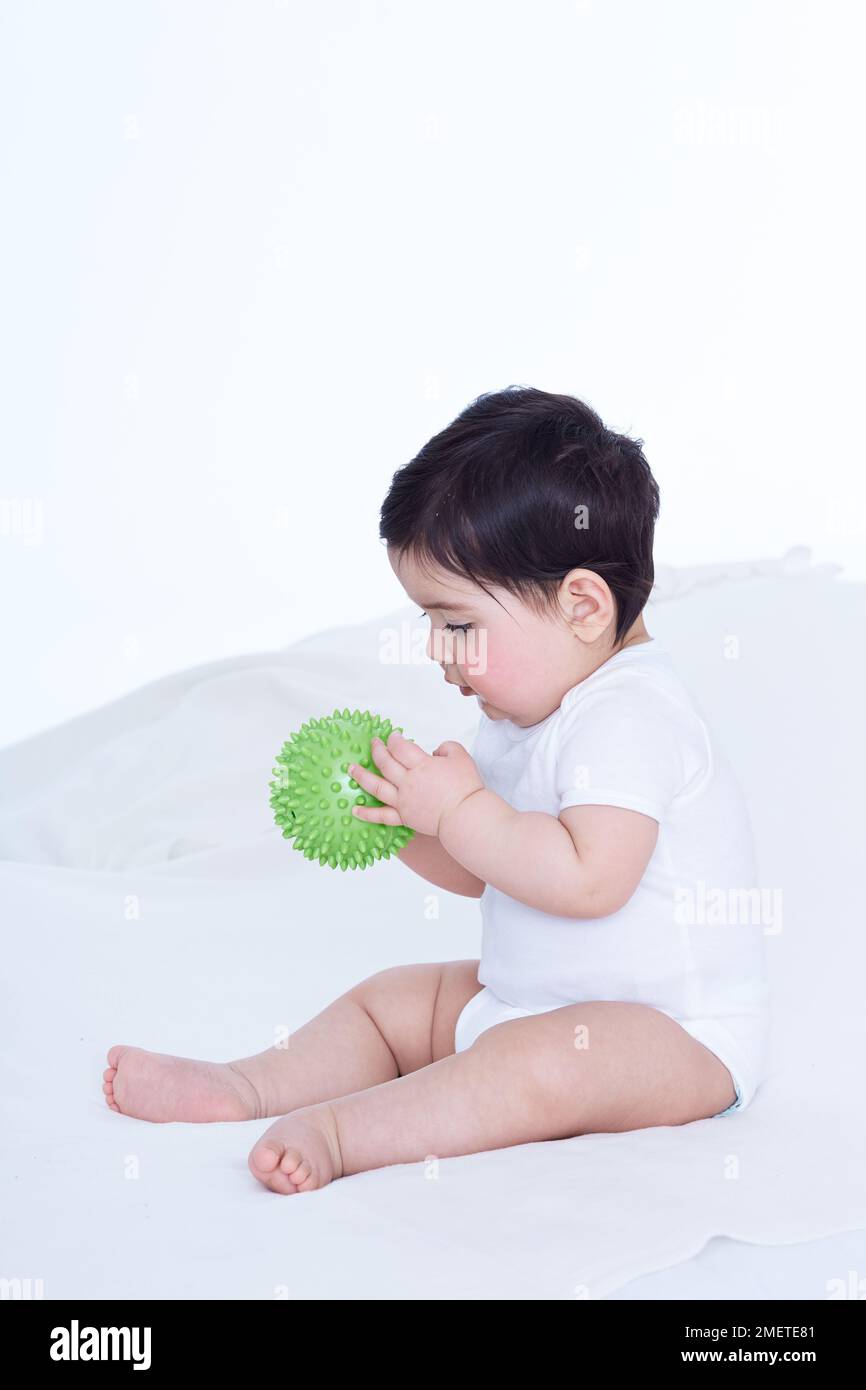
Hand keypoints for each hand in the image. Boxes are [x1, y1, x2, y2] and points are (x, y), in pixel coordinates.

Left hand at [348, 731, 484, 837]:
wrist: (465, 816)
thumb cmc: (465, 786)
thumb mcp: (460, 756)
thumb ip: (446, 747)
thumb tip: (435, 752)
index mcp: (421, 765)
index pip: (401, 747)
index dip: (395, 739)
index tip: (393, 736)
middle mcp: (407, 781)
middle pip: (385, 762)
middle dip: (377, 750)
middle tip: (373, 743)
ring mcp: (403, 800)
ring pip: (376, 786)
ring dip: (361, 776)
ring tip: (350, 769)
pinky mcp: (404, 817)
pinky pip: (382, 816)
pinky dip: (367, 814)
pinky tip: (354, 810)